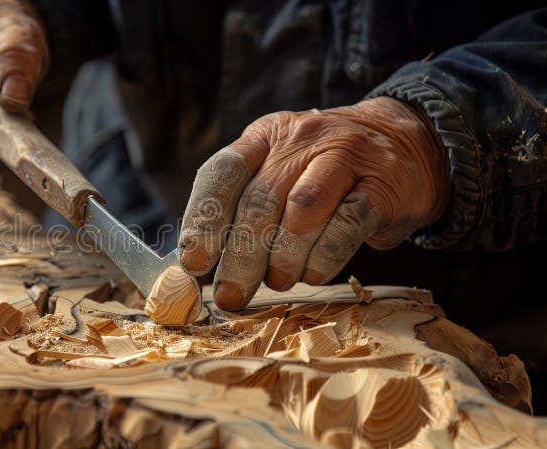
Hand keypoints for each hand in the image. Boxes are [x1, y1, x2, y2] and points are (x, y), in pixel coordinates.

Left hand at [178, 97, 449, 309]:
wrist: (406, 147)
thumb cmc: (324, 174)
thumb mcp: (280, 172)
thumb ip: (242, 207)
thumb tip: (199, 263)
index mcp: (264, 137)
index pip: (222, 173)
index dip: (203, 219)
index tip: (194, 262)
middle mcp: (300, 142)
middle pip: (259, 202)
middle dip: (240, 257)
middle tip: (230, 295)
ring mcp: (343, 157)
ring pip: (301, 212)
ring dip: (283, 257)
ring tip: (278, 281)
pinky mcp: (381, 185)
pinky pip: (346, 225)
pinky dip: (324, 257)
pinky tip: (313, 274)